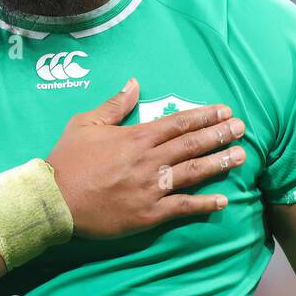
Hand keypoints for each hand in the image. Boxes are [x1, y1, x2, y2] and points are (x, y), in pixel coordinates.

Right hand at [46, 78, 245, 238]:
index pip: (179, 122)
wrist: (53, 200)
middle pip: (192, 144)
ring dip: (219, 164)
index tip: (224, 111)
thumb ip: (115, 104)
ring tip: (241, 156)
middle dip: (220, 135)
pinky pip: (182, 207)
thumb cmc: (68, 160)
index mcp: (137, 137)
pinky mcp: (148, 213)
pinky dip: (204, 204)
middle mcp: (150, 160)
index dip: (204, 116)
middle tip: (242, 128)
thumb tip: (135, 83)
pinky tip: (222, 201)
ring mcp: (151, 187)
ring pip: (193, 172)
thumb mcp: (86, 123)